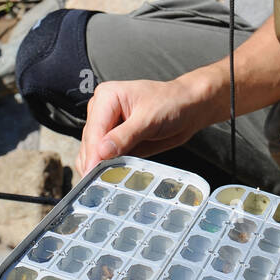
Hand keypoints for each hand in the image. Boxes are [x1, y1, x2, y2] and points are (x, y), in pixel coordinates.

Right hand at [75, 73, 210, 175]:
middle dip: (94, 162)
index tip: (92, 172)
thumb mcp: (149, 119)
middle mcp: (102, 110)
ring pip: (93, 152)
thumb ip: (125, 136)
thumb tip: (102, 152)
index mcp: (107, 96)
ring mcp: (107, 126)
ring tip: (103, 183)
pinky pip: (105, 157)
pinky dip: (106, 168)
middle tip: (97, 183)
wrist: (188, 108)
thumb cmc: (172, 103)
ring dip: (98, 167)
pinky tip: (109, 178)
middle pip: (90, 142)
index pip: (95, 129)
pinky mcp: (115, 140)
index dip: (93, 152)